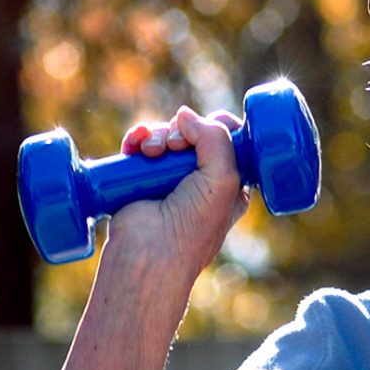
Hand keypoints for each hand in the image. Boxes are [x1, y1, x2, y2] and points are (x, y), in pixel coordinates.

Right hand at [108, 106, 250, 274]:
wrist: (147, 254)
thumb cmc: (193, 224)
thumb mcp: (223, 179)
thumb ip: (215, 138)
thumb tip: (185, 116)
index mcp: (229, 185)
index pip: (232, 142)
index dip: (222, 126)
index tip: (213, 124)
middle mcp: (199, 181)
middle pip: (196, 135)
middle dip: (185, 131)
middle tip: (177, 145)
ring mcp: (167, 180)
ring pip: (166, 137)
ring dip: (160, 135)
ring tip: (153, 152)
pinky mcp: (138, 180)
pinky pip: (139, 147)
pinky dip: (138, 138)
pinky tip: (137, 143)